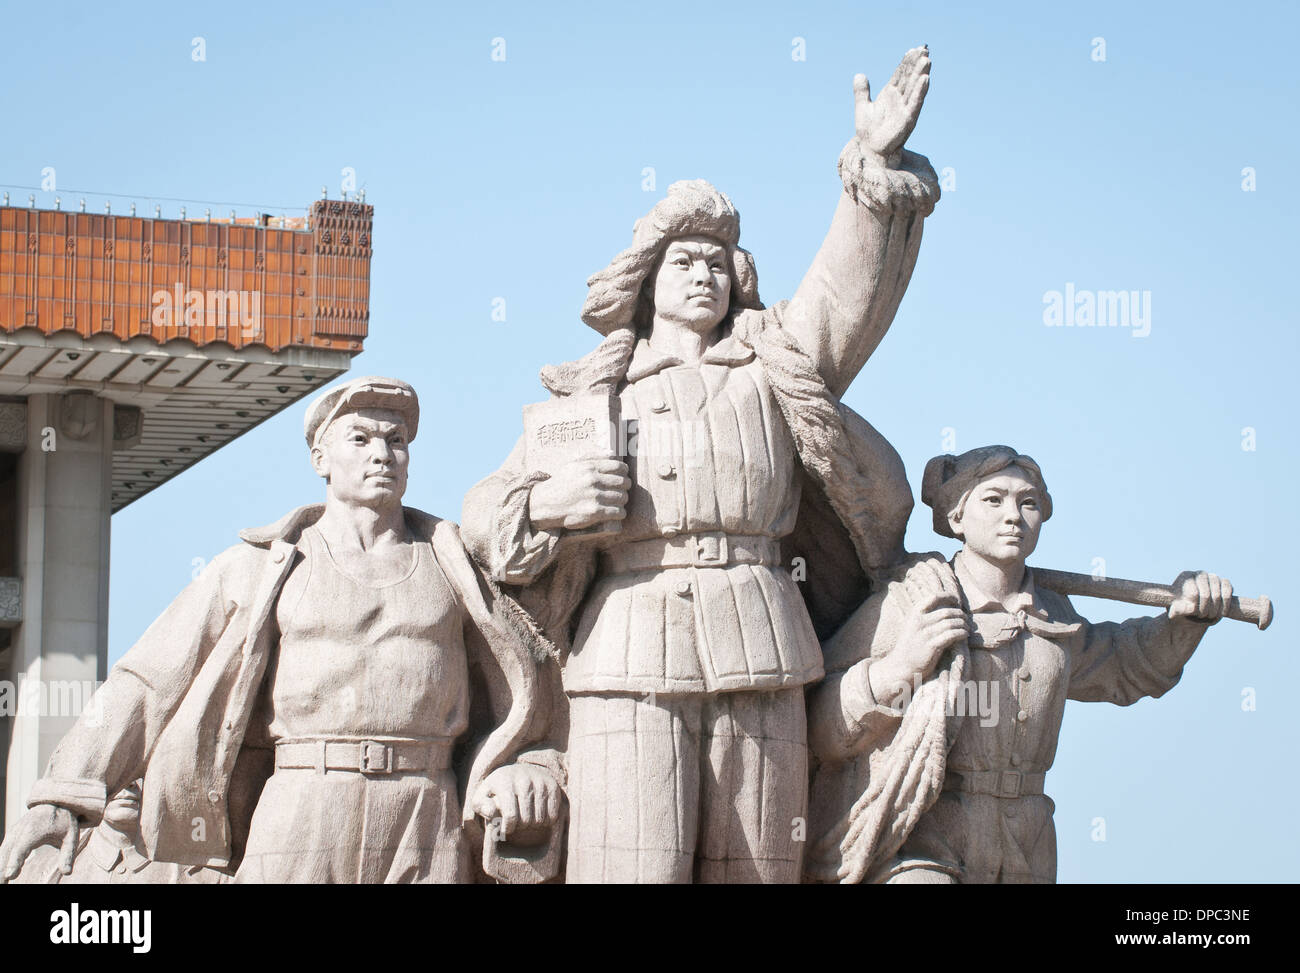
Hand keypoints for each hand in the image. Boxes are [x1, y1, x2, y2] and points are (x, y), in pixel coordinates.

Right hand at [0, 804, 79, 882]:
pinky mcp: (11, 837)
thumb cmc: (63, 821)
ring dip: (0, 867)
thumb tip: (67, 872)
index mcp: (35, 829)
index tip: (10, 875)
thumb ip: (68, 854)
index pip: (22, 847)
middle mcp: (20, 831)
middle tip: (3, 884)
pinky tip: (2, 875)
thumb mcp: (71, 835)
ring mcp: (13, 833)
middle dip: (2, 868)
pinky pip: (3, 851)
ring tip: (2, 883)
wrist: (53, 804)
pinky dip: (0, 863)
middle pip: (8, 852)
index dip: (15, 861)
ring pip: (2, 852)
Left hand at [472, 764, 561, 840]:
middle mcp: (524, 780)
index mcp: (505, 782)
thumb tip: (492, 812)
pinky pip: (553, 815)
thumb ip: (482, 805)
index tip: (506, 829)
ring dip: (533, 825)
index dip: (508, 828)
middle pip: (527, 820)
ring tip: (526, 819)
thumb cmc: (497, 789)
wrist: (518, 770)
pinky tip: (537, 815)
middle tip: (517, 823)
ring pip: (540, 819)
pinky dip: (545, 821)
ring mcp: (540, 782)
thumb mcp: (482, 796)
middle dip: (520, 827)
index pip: (511, 816)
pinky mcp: (552, 786)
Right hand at [528, 454, 629, 531]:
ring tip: (616, 502)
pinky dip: (620, 513)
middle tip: (620, 491)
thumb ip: (593, 456)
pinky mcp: (594, 512)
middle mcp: (593, 480)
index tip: (622, 477)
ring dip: (622, 501)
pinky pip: (618, 512)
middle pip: (624, 483)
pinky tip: (615, 512)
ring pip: (623, 498)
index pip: (619, 467)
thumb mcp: (573, 464)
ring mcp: (594, 496)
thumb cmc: (561, 483)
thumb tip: (613, 453)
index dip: (624, 473)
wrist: (546, 503)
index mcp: (589, 467)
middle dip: (625, 487)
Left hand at [854, 45, 930, 166]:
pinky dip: (920, 91)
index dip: (906, 62)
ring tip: (927, 59)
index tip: (913, 49)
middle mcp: (900, 99)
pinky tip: (926, 79)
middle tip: (924, 49)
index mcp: (890, 94)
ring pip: (914, 88)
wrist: (870, 150)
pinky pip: (915, 103)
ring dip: (921, 74)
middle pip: (910, 77)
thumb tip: (859, 75)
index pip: (900, 74)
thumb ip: (861, 92)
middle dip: (916, 64)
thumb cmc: (868, 131)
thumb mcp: (862, 107)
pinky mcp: (908, 119)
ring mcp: (905, 108)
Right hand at [868, 592, 969, 707]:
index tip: (956, 600)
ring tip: (968, 628)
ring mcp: (926, 634)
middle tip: (965, 618)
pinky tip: (965, 634)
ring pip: (951, 623)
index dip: (948, 597)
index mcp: (915, 614)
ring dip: (963, 624)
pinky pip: (952, 635)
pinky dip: (962, 633)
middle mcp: (920, 622)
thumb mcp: (912, 625)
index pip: (934, 597)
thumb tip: (946, 608)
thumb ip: (925, 616)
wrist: (901, 666)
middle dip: (960, 614)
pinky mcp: (933, 646)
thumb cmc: (910, 645)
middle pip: (947, 612)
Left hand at [1168, 571, 1232, 623]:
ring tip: (1210, 616)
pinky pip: (1228, 591)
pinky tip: (1222, 613)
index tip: (1193, 613)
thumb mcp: (1175, 609)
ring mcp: (1213, 577)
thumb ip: (1178, 609)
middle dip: (1204, 610)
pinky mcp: (1224, 582)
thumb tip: (1192, 608)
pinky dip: (1226, 604)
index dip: (1194, 607)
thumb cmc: (1181, 606)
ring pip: (1217, 595)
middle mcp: (1199, 574)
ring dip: (1215, 610)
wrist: (1194, 605)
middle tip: (1202, 616)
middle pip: (1205, 595)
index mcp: (1185, 577)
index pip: (1192, 593)